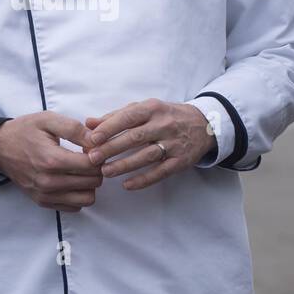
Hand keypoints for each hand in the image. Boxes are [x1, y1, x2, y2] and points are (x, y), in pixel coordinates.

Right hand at [0, 112, 103, 210]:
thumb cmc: (24, 131)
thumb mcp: (48, 120)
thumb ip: (74, 128)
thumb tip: (96, 140)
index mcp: (51, 160)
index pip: (91, 165)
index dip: (98, 155)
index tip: (91, 148)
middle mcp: (49, 182)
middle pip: (92, 182)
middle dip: (96, 168)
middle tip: (87, 157)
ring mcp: (45, 195)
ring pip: (87, 198)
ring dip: (90, 184)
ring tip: (81, 169)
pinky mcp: (43, 202)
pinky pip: (74, 206)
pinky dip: (78, 194)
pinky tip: (72, 179)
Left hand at [82, 98, 217, 189]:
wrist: (204, 125)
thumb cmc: (166, 116)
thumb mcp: (144, 109)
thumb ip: (116, 116)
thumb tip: (89, 123)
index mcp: (153, 109)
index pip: (128, 117)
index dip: (109, 128)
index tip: (92, 139)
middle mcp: (164, 125)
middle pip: (135, 137)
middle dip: (112, 148)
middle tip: (93, 158)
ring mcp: (174, 144)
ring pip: (146, 156)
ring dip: (124, 165)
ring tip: (106, 172)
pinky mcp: (181, 161)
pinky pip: (160, 172)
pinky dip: (143, 180)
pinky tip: (127, 185)